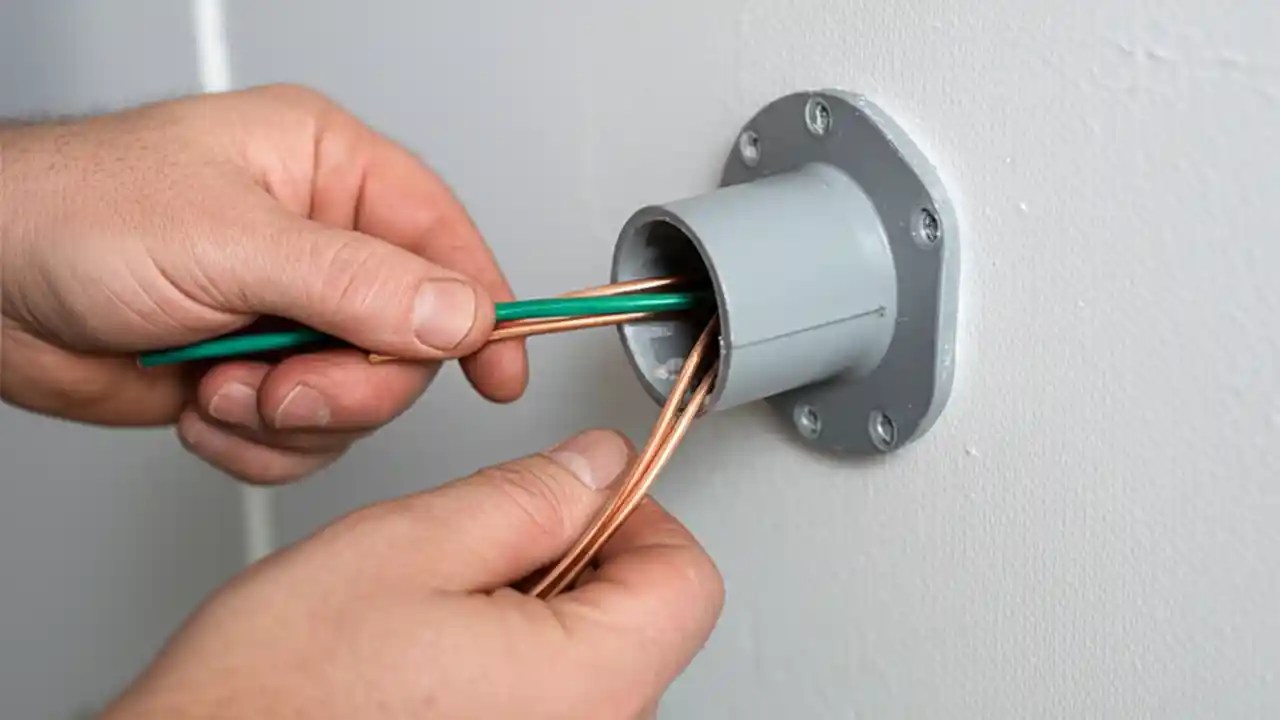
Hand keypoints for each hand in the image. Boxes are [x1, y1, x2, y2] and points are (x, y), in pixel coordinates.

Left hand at [0, 85, 525, 482]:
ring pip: (360, 397)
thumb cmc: (73, 215)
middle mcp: (321, 242)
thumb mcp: (228, 240)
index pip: (443, 239)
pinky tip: (205, 408)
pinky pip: (307, 435)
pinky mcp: (260, 373)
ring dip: (292, 416)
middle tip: (290, 383)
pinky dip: (257, 442)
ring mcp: (291, 312)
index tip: (498, 371)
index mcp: (327, 171)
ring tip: (224, 386)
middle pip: (408, 337)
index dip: (478, 308)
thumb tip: (458, 313)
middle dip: (347, 382)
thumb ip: (355, 283)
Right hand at [101, 430, 723, 718]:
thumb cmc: (270, 696)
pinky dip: (515, 660)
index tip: (583, 492)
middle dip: (580, 557)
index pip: (686, 579)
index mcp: (583, 685)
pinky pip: (554, 703)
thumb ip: (526, 497)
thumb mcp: (407, 548)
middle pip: (646, 621)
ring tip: (444, 602)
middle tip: (490, 541)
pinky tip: (437, 651)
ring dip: (539, 608)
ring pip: (597, 661)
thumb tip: (597, 465)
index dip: (638, 514)